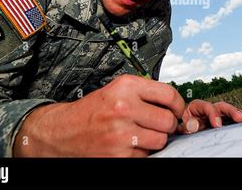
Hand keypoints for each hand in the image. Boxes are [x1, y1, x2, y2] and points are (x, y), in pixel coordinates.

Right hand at [13, 74, 184, 156]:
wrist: (63, 132)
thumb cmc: (92, 111)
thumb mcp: (117, 90)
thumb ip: (144, 93)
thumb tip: (174, 103)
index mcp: (126, 87)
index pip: (168, 94)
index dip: (178, 104)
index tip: (178, 109)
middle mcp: (124, 108)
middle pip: (168, 120)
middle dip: (167, 124)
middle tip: (159, 124)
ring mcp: (121, 133)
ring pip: (160, 140)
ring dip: (156, 139)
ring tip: (142, 134)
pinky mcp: (118, 154)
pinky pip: (145, 154)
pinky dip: (142, 151)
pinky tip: (131, 144)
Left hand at [177, 99, 241, 133]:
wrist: (185, 129)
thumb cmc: (184, 126)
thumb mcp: (183, 125)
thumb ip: (187, 125)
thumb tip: (193, 125)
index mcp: (197, 106)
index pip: (207, 107)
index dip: (213, 114)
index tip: (218, 124)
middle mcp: (209, 108)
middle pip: (222, 106)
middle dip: (232, 111)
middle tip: (239, 118)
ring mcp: (217, 114)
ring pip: (229, 111)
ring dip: (238, 114)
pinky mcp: (222, 120)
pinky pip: (232, 118)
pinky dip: (239, 118)